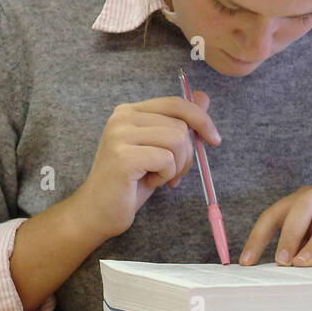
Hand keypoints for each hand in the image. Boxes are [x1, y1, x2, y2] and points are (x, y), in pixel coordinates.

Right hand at [71, 91, 220, 241]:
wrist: (97, 213)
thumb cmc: (129, 183)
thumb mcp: (158, 150)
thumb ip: (178, 123)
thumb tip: (203, 96)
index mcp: (129, 111)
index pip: (175, 103)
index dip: (200, 119)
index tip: (214, 139)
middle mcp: (122, 117)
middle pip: (180, 124)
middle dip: (186, 154)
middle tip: (172, 174)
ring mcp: (120, 135)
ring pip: (177, 140)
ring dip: (177, 165)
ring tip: (159, 177)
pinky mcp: (123, 157)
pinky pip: (166, 159)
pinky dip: (166, 175)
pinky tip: (149, 182)